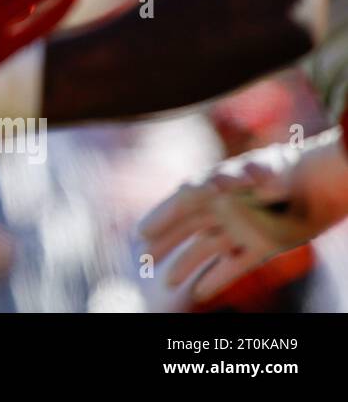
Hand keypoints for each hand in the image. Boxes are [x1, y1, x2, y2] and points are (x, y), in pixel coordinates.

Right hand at [139, 130, 347, 301]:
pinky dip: (216, 279)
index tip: (141, 233)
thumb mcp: (263, 169)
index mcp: (215, 188)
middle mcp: (223, 209)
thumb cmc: (289, 170)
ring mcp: (241, 229)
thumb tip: (213, 183)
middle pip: (187, 229)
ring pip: (205, 250)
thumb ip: (239, 175)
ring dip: (185, 266)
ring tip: (166, 283)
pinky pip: (233, 266)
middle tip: (144, 260)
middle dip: (165, 244)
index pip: (180, 204)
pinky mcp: (261, 246)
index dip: (160, 218)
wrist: (321, 183)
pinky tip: (199, 293)